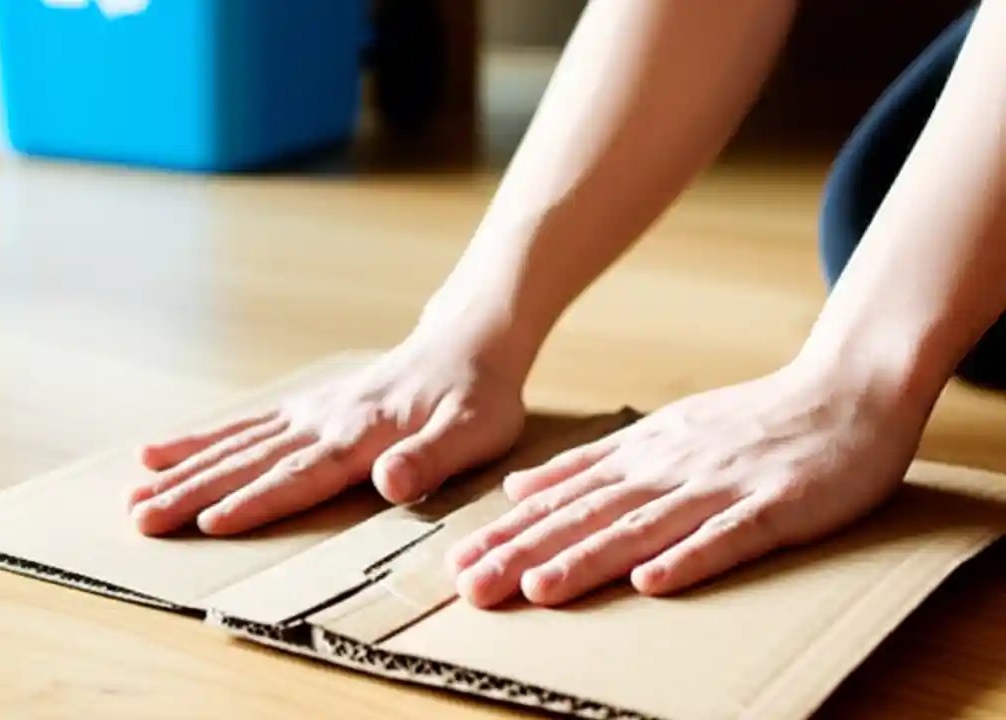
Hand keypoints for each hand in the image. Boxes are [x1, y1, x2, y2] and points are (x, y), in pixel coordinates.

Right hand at [127, 330, 528, 535]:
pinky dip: (200, 440)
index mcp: (360, 437)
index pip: (298, 477)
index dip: (254, 502)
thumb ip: (430, 458)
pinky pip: (243, 426)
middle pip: (249, 463)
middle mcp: (323, 423)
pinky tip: (160, 450)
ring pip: (235, 445)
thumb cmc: (478, 396)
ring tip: (134, 493)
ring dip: (184, 471)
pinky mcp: (304, 408)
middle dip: (193, 492)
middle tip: (141, 517)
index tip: (207, 522)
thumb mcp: (474, 432)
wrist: (467, 342)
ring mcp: (308, 413)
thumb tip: (389, 481)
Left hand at [446, 359, 933, 607]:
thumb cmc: (750, 421)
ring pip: (642, 526)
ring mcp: (719, 484)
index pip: (560, 499)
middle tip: (473, 587)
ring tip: (538, 589)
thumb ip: (591, 463)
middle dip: (525, 552)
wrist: (845, 390)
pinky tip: (652, 584)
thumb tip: (520, 487)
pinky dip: (690, 558)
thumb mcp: (658, 433)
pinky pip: (727, 534)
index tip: (457, 562)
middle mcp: (667, 467)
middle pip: (586, 515)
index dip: (507, 531)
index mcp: (639, 455)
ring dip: (588, 558)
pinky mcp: (774, 503)